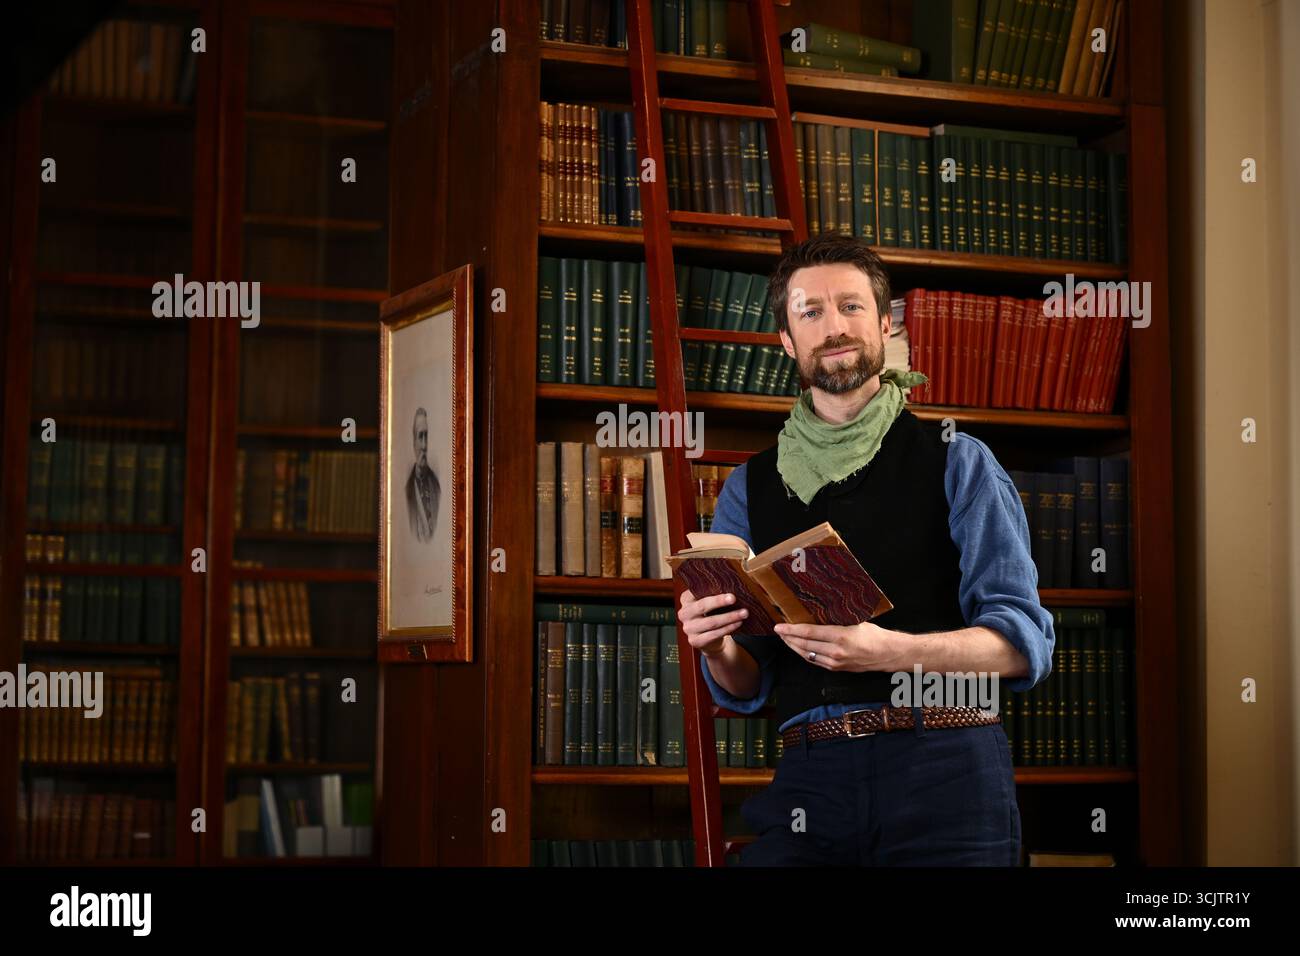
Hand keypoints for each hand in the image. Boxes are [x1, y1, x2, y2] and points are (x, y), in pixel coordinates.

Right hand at [677, 589, 747, 656]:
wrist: (709, 638)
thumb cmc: (711, 615)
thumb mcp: (710, 603)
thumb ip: (714, 594)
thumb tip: (732, 586)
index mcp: (686, 600)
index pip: (695, 591)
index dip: (709, 588)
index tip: (723, 586)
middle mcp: (684, 614)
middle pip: (702, 606)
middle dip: (719, 602)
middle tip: (734, 598)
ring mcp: (688, 629)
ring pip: (711, 622)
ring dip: (729, 617)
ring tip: (743, 613)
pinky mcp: (695, 641)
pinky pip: (714, 634)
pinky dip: (728, 628)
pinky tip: (738, 623)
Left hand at [773, 620, 897, 671]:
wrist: (888, 654)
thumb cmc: (874, 635)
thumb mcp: (855, 622)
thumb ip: (835, 620)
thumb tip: (816, 612)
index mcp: (841, 636)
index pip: (809, 633)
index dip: (792, 630)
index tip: (779, 627)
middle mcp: (836, 652)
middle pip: (805, 645)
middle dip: (789, 638)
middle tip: (778, 631)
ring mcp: (836, 663)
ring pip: (807, 655)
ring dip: (794, 647)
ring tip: (785, 639)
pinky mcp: (837, 669)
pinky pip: (815, 661)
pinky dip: (805, 654)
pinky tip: (799, 648)